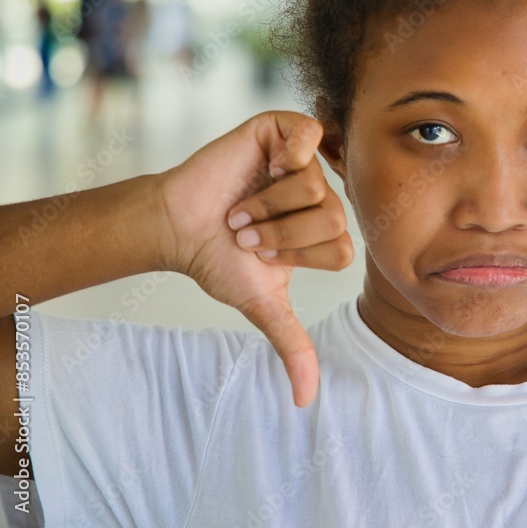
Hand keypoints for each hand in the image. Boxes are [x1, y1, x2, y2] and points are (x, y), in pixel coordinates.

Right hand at [155, 111, 353, 407]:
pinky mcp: (280, 132)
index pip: (343, 250)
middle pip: (332, 219)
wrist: (175, 227)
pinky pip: (310, 132)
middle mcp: (319, 195)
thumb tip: (304, 402)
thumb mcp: (262, 304)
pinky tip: (267, 164)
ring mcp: (301, 162)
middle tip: (247, 234)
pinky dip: (290, 151)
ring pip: (314, 186)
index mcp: (325, 230)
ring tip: (240, 209)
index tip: (262, 257)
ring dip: (265, 207)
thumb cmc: (218, 261)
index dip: (297, 258)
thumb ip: (291, 345)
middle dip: (280, 235)